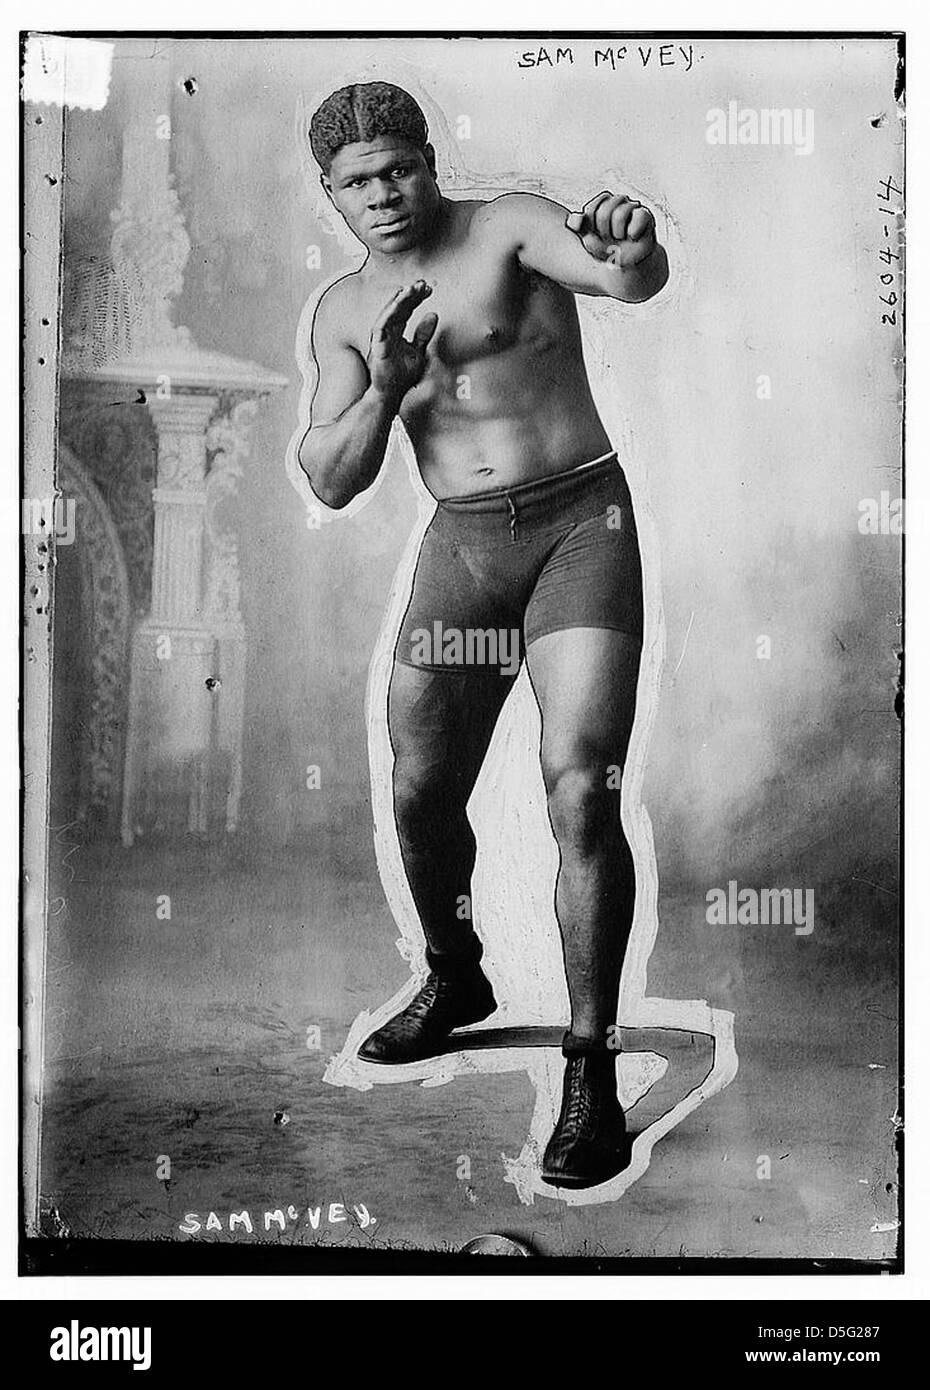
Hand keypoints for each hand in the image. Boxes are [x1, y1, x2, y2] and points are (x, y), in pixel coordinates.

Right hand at [367, 280, 438, 405]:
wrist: (390, 395)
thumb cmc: (401, 376)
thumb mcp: (419, 352)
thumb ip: (423, 334)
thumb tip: (434, 314)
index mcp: (397, 332)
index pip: (407, 310)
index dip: (417, 298)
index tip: (429, 289)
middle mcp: (387, 332)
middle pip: (398, 308)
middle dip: (410, 295)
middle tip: (423, 283)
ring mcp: (381, 339)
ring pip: (389, 314)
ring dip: (399, 300)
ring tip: (410, 289)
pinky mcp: (376, 346)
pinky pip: (381, 326)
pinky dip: (389, 313)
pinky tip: (398, 303)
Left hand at [566, 192, 656, 269]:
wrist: (628, 264)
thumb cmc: (608, 250)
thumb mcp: (589, 242)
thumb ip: (580, 229)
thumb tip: (576, 222)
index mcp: (601, 206)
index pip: (592, 209)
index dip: (592, 226)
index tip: (596, 236)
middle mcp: (617, 203)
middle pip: (605, 210)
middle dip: (604, 231)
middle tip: (609, 240)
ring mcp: (631, 208)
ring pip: (621, 213)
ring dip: (618, 233)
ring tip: (621, 239)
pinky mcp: (645, 215)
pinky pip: (639, 217)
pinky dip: (633, 231)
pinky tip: (632, 237)